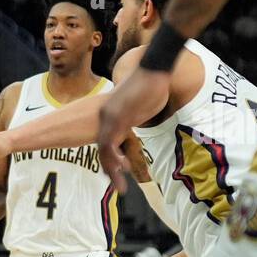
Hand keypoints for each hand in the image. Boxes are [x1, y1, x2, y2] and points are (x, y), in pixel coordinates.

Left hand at [96, 69, 171, 192]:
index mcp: (110, 115)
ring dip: (112, 170)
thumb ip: (136, 118)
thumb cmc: (152, 85)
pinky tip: (123, 168)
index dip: (110, 160)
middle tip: (118, 187)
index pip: (105, 142)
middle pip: (102, 149)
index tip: (117, 174)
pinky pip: (111, 142)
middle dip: (109, 170)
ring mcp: (110, 117)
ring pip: (104, 150)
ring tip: (121, 187)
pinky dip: (115, 157)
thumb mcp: (141, 107)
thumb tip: (139, 123)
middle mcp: (106, 117)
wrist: (154, 68)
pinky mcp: (118, 117)